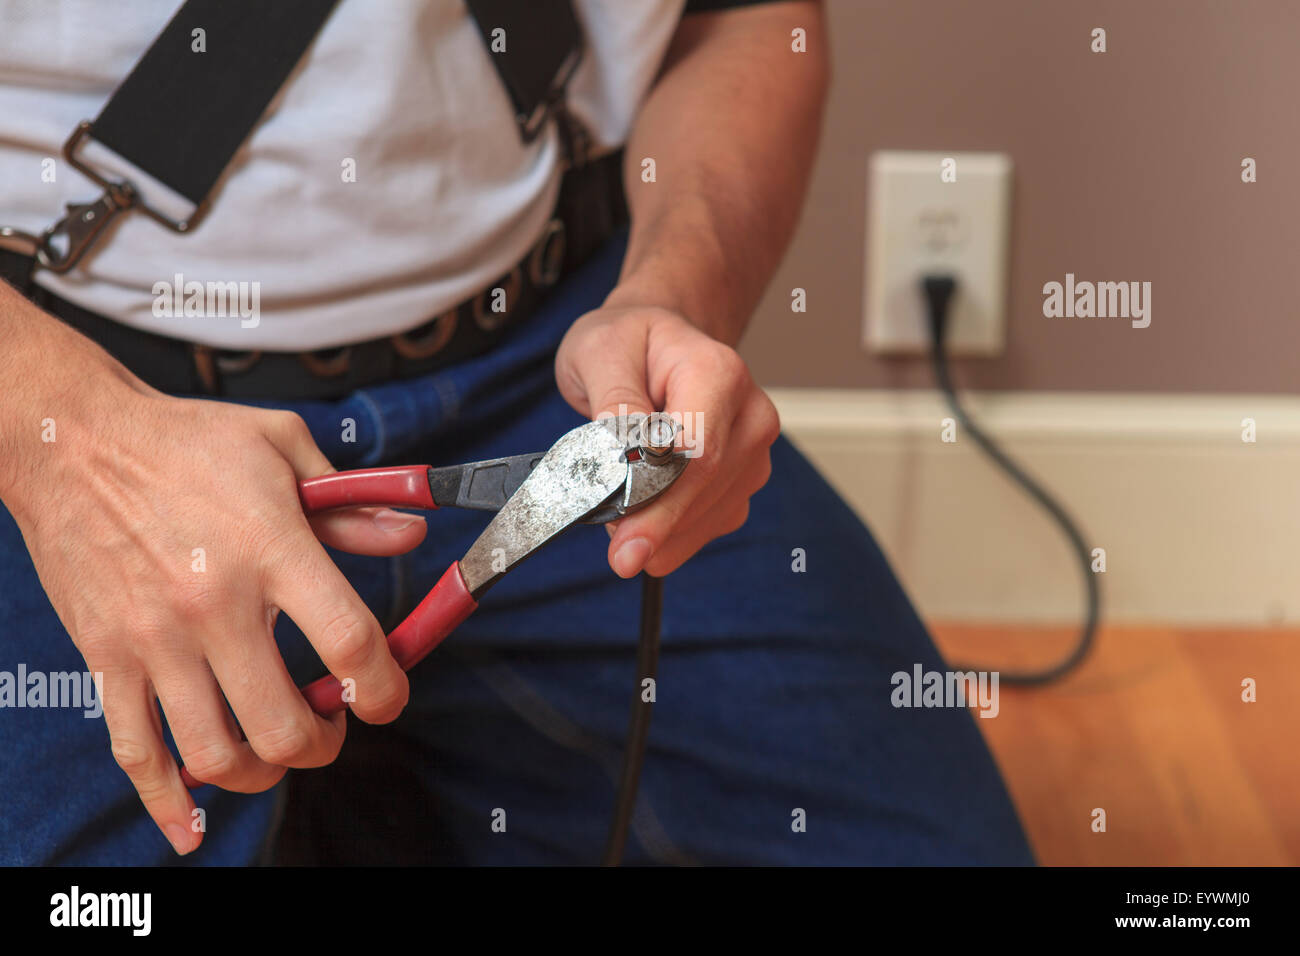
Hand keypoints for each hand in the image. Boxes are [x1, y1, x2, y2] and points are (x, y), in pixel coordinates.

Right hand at [4, 368, 424, 854]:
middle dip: (325, 742)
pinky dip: (166, 802)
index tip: (388, 696)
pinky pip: (136, 751)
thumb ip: (351, 505)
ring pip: (217, 754)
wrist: (73, 440)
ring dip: (263, 772)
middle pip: (285, 722)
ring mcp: (156, 638)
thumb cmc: (187, 440)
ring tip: (279, 750)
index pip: (348, 641)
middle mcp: (213, 604)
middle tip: (333, 724)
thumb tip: (411, 534)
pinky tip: (192, 823)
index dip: (385, 686)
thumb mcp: (285, 447)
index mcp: (271, 548)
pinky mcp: (107, 657)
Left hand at [554, 303, 779, 577]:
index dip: (660, 501)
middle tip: (618, 557)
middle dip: (656, 527)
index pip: (697, 451)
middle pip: (705, 490)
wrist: (658, 344)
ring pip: (709, 517)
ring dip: (660, 531)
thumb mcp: (601, 351)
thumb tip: (623, 457)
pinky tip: (644, 516)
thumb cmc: (630, 343)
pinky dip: (671, 535)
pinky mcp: (743, 483)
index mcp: (719, 372)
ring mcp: (754, 452)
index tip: (625, 541)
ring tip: (614, 509)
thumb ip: (614, 402)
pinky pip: (708, 527)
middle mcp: (750, 414)